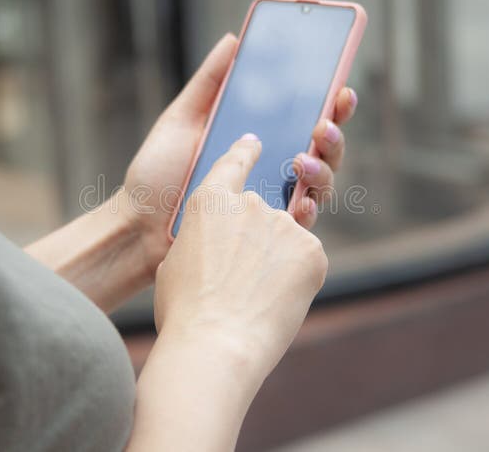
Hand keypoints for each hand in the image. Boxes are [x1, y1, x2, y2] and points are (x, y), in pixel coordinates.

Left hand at [124, 34, 357, 276]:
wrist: (138, 225)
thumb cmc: (157, 172)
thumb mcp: (181, 119)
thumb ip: (210, 82)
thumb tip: (234, 39)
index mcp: (258, 139)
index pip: (305, 118)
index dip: (331, 104)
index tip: (341, 88)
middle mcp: (272, 168)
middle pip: (323, 151)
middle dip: (334, 135)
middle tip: (322, 125)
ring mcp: (272, 201)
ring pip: (321, 184)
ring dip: (324, 170)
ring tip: (302, 161)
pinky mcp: (265, 233)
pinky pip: (301, 224)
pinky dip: (308, 211)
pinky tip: (301, 203)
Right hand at [153, 135, 327, 381]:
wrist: (215, 344)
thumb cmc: (185, 311)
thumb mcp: (176, 264)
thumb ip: (201, 241)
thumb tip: (213, 248)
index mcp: (210, 200)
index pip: (234, 162)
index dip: (245, 153)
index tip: (255, 144)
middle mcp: (251, 203)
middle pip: (262, 214)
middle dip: (256, 242)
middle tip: (241, 281)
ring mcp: (285, 224)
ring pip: (286, 241)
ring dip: (276, 263)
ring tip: (254, 300)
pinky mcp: (312, 250)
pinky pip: (306, 260)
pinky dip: (296, 279)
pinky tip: (274, 303)